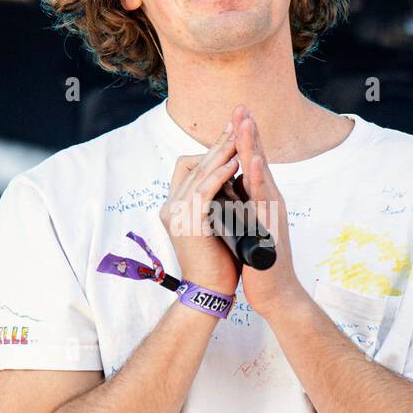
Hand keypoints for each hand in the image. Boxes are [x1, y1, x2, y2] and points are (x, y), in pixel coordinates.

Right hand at [160, 119, 242, 297]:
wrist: (211, 291)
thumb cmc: (219, 261)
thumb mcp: (216, 222)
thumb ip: (217, 201)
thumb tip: (233, 180)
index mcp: (177, 205)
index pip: (188, 166)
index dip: (210, 149)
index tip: (231, 133)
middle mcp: (172, 206)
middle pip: (193, 162)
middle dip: (218, 142)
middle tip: (237, 121)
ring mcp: (177, 214)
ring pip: (198, 172)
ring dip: (220, 152)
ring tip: (239, 137)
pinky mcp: (189, 223)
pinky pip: (203, 190)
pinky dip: (219, 175)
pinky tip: (235, 164)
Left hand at [230, 105, 306, 318]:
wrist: (275, 293)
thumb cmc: (260, 261)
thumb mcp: (247, 224)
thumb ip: (241, 203)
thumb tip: (228, 185)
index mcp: (262, 198)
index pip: (251, 162)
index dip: (244, 138)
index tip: (235, 114)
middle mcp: (270, 200)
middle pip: (259, 159)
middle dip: (249, 132)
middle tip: (241, 106)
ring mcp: (272, 213)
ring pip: (262, 174)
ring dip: (254, 147)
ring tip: (246, 124)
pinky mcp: (270, 228)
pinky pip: (263, 201)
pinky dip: (257, 180)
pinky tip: (251, 165)